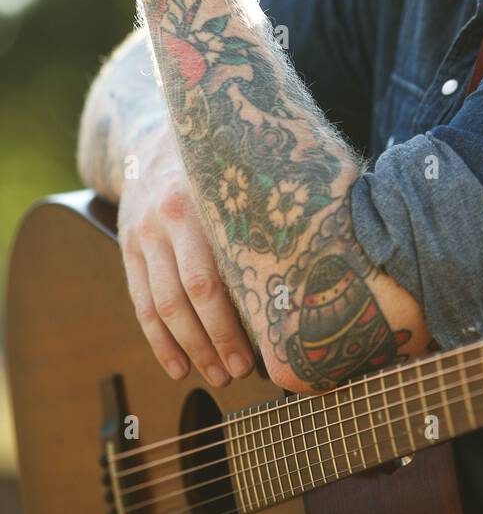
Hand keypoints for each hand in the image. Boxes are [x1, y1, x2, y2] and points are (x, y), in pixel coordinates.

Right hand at [117, 128, 256, 386]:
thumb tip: (324, 252)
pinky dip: (158, 340)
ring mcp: (141, 236)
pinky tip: (178, 366)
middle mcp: (164, 220)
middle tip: (239, 373)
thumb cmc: (218, 159)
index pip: (210, 275)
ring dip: (188, 348)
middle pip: (186, 296)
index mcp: (197, 201)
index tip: (261, 348)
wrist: (151, 136)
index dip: (231, 320)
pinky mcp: (128, 248)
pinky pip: (141, 302)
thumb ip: (267, 207)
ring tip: (216, 377)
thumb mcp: (241, 171)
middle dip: (214, 340)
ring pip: (161, 306)